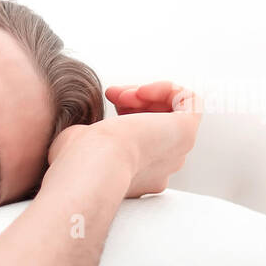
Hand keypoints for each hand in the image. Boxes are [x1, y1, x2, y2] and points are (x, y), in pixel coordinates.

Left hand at [49, 80, 200, 198]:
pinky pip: (188, 100)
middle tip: (113, 95)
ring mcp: (176, 152)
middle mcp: (161, 168)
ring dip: (147, 94)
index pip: (142, 139)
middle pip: (158, 124)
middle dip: (136, 102)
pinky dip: (166, 88)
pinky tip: (142, 90)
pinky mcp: (187, 133)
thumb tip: (84, 130)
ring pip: (172, 112)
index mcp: (137, 178)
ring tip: (122, 94)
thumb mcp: (78, 147)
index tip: (106, 103)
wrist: (93, 166)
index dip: (127, 114)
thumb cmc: (77, 162)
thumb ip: (88, 139)